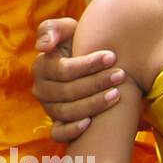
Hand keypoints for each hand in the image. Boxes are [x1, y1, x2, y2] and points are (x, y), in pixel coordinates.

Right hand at [32, 18, 124, 141]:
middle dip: (96, 83)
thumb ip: (53, 29)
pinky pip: (58, 133)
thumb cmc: (78, 43)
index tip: (112, 56)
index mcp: (41, 67)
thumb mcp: (67, 30)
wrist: (90, 65)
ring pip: (67, 112)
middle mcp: (41, 90)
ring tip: (117, 94)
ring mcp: (49, 108)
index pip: (63, 70)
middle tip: (121, 74)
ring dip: (93, 104)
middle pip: (67, 92)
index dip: (87, 64)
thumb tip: (43, 47)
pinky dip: (72, 130)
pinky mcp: (57, 124)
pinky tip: (90, 123)